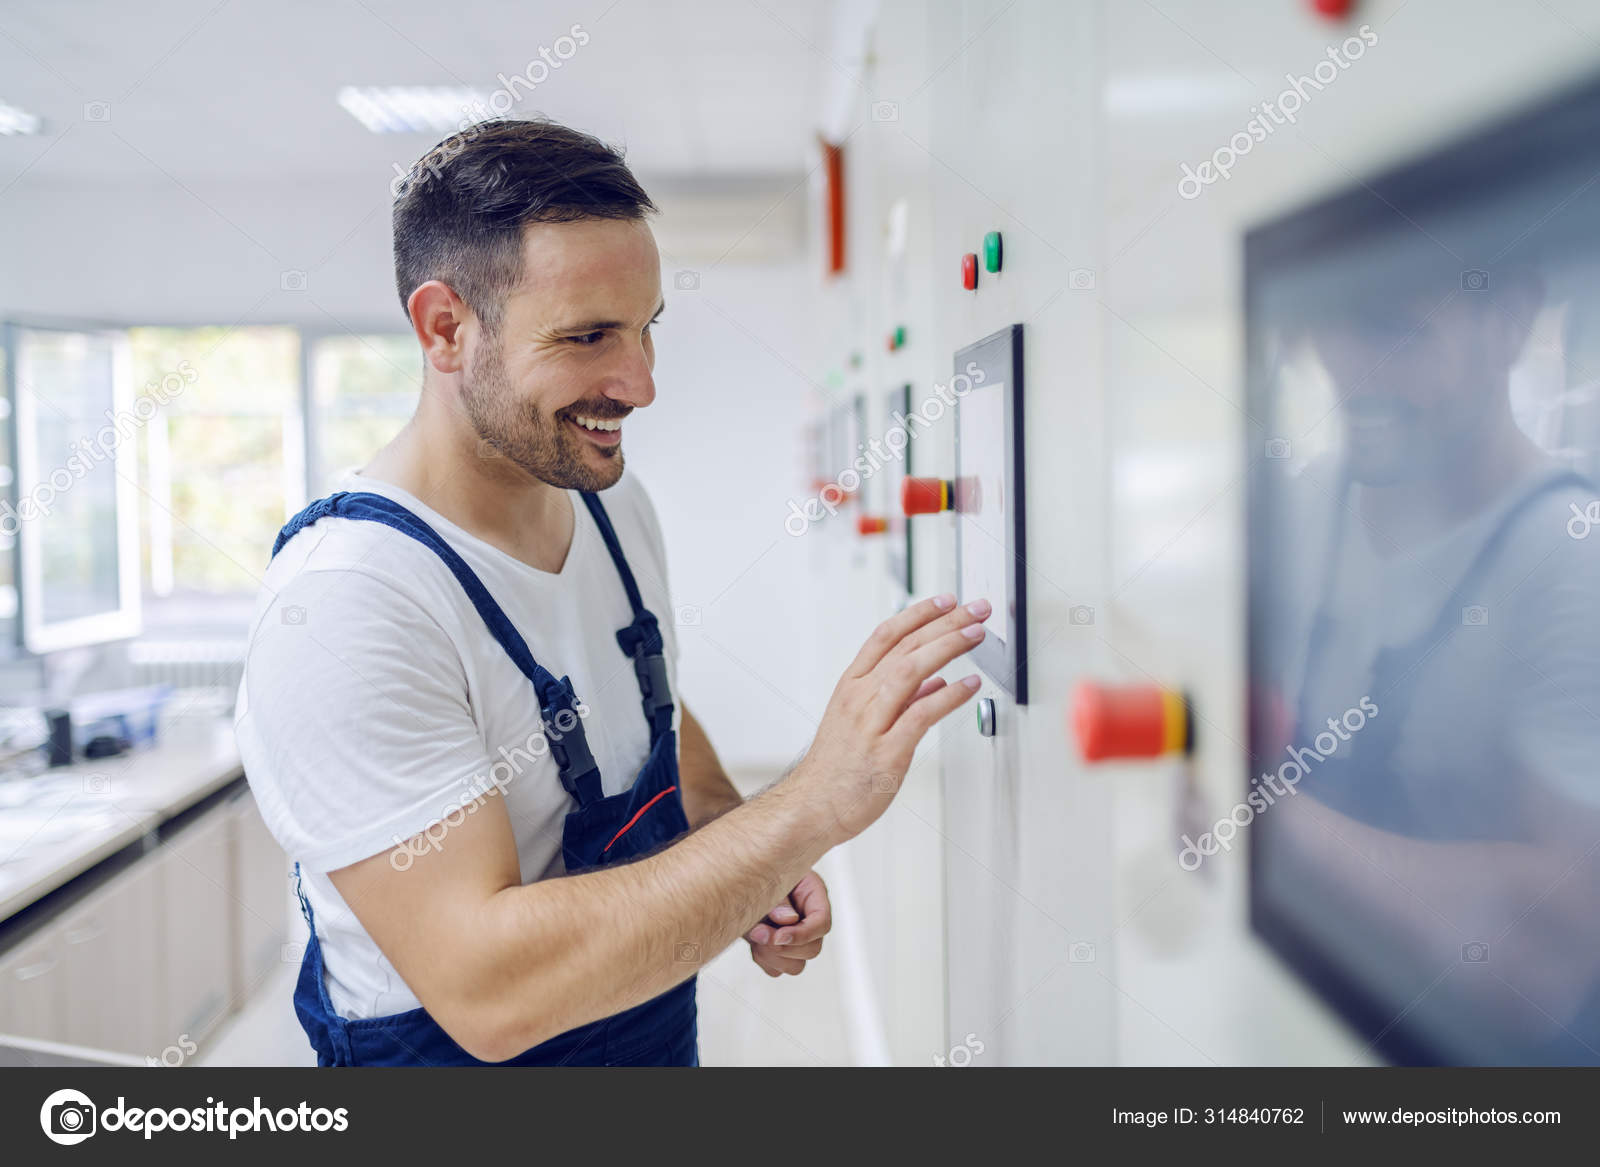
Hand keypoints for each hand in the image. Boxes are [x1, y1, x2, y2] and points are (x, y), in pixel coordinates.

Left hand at [744, 870, 830, 976]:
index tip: (778, 936)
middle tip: (758, 932)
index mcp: (813, 896)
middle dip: (782, 947)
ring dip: (771, 955)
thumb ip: (780, 899)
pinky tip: (754, 942)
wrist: (736, 884)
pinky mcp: (780, 952)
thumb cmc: (757, 876)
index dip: (802, 934)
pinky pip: (776, 970)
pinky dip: (762, 959)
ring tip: (754, 934)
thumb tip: (790, 920)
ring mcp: (795, 939)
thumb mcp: (769, 880)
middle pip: (812, 949)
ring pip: (795, 966)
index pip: (821, 922)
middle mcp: (808, 920)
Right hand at [793, 593, 987, 843]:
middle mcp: (860, 697)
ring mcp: (871, 723)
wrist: (812, 807)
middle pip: (905, 646)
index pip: (886, 635)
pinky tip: (969, 685)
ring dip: (947, 647)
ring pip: (911, 670)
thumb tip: (934, 682)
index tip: (946, 601)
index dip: (918, 613)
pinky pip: (921, 714)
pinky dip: (949, 696)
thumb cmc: (836, 768)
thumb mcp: (859, 722)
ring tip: (976, 635)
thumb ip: (897, 699)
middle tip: (976, 610)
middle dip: (945, 622)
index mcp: (851, 686)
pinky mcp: (886, 751)